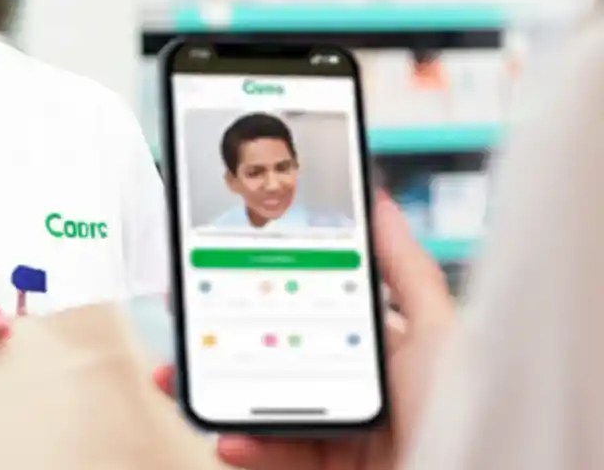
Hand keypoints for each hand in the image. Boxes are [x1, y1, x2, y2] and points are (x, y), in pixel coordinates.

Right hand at [154, 192, 455, 469]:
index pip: (307, 308)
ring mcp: (329, 432)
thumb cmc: (466, 414)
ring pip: (254, 405)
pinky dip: (241, 446)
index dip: (262, 288)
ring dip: (211, 390)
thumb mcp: (439, 331)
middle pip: (268, 355)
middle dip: (217, 335)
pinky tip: (230, 437)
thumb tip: (381, 204)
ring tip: (182, 375)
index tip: (220, 265)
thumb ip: (405, 270)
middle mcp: (349, 389)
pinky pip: (266, 455)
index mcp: (375, 350)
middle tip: (184, 315)